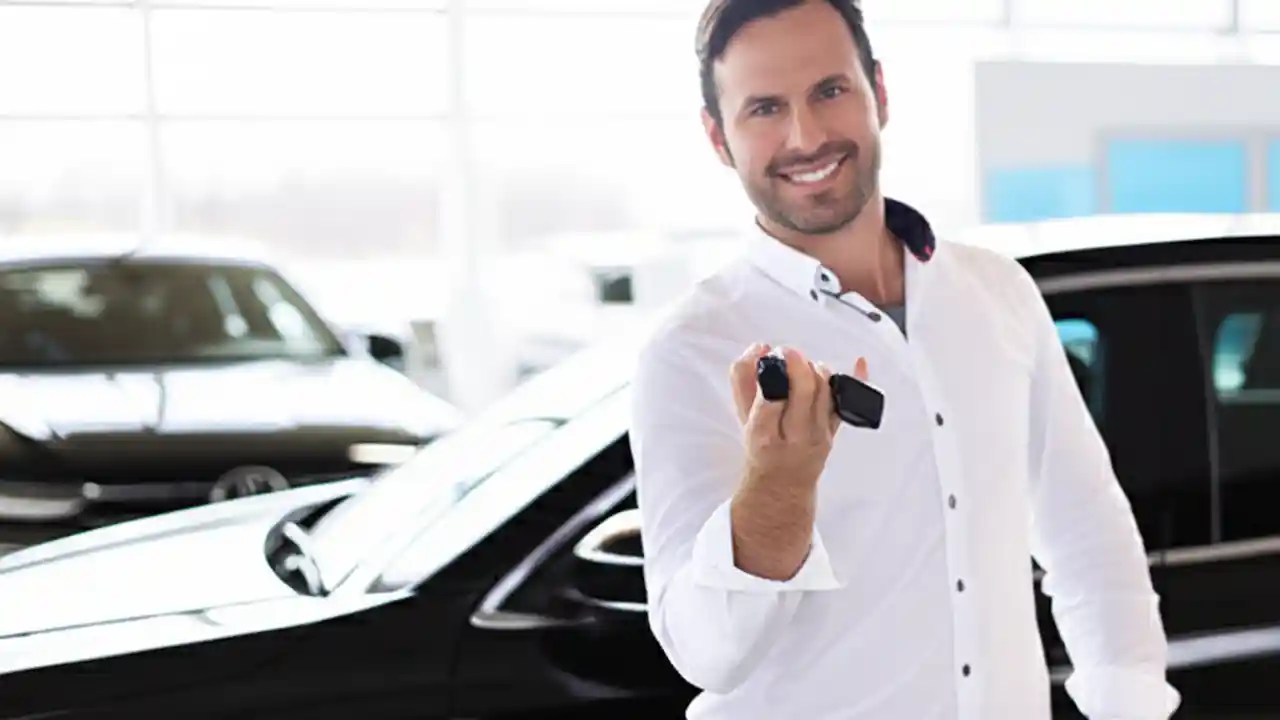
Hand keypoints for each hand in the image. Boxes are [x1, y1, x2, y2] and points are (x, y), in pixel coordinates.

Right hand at [729, 344, 868, 487]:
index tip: (769, 353)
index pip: (771, 398)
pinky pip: (849, 403)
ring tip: (800, 366)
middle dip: (797, 364)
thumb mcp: (742, 416)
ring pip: (825, 389)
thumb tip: (759, 347)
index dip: (773, 371)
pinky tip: (858, 362)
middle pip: (805, 391)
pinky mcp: (836, 431)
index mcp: (764, 435)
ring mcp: (821, 434)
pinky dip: (856, 380)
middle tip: (785, 352)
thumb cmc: (761, 446)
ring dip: (813, 368)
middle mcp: (796, 437)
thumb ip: (743, 378)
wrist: (783, 483)